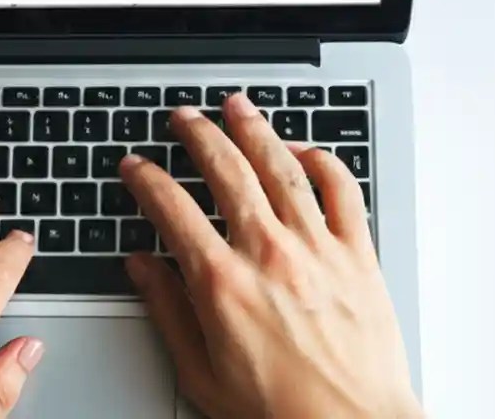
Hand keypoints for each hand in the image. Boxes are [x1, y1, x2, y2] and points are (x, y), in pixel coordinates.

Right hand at [120, 94, 421, 418]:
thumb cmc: (280, 412)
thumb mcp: (200, 372)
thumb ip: (167, 311)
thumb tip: (141, 267)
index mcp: (221, 283)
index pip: (171, 208)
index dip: (146, 179)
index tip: (135, 168)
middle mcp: (267, 254)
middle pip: (226, 170)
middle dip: (197, 135)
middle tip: (183, 118)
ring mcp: (317, 249)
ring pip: (282, 166)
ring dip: (255, 129)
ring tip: (237, 106)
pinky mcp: (358, 256)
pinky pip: (342, 191)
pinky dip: (323, 162)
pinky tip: (306, 150)